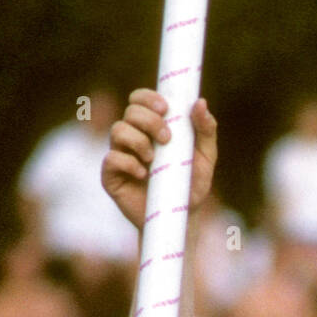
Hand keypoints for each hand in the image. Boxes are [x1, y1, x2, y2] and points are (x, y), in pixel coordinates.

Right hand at [102, 89, 217, 230]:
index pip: (140, 100)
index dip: (148, 97)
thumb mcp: (205, 158)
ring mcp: (120, 156)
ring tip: (154, 159)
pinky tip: (143, 174)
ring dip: (138, 140)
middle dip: (149, 120)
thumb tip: (200, 102)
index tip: (165, 108)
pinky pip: (111, 159)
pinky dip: (128, 163)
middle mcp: (132, 137)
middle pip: (130, 112)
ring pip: (118, 131)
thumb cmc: (191, 186)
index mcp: (151, 127)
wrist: (181, 219)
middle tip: (167, 138)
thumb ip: (206, 130)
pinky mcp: (112, 177)